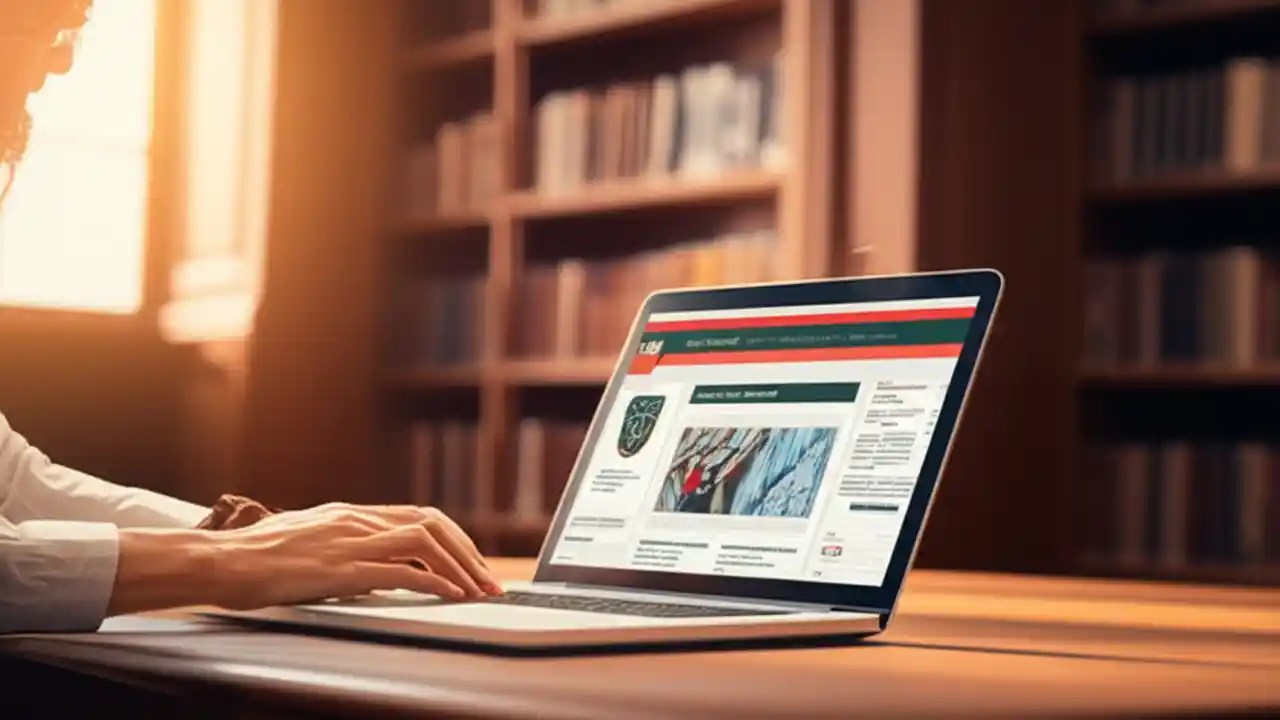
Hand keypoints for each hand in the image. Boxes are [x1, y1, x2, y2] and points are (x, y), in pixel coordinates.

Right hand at [238, 502, 496, 598]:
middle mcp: (357, 520)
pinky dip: (434, 582)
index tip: (472, 563)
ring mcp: (350, 541)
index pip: (419, 516)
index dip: (453, 539)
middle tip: (487, 581)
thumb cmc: (256, 557)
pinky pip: (400, 572)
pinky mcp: (341, 568)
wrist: (222, 561)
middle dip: (468, 552)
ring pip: (425, 542)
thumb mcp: (309, 541)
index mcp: (351, 513)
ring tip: (476, 591)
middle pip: (432, 524)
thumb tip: (371, 570)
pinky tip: (450, 595)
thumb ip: (342, 547)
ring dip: (459, 566)